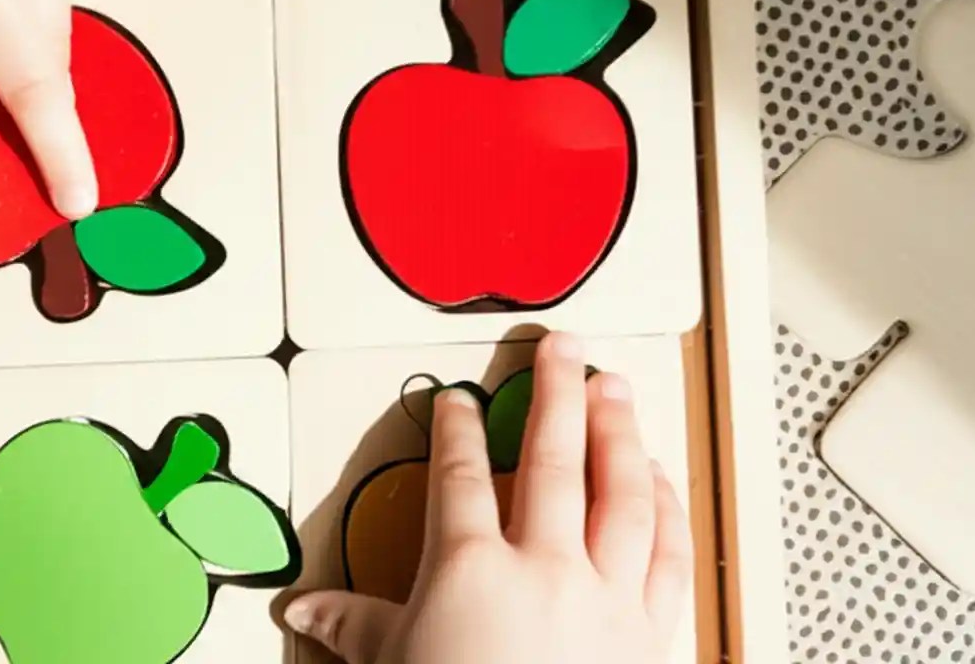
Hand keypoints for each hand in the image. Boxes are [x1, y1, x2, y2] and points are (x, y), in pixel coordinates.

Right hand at [286, 332, 693, 663]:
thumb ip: (354, 628)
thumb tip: (307, 613)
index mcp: (471, 570)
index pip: (461, 474)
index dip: (460, 428)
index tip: (462, 400)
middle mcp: (544, 569)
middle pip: (553, 458)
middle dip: (558, 391)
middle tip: (565, 345)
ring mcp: (603, 596)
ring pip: (620, 492)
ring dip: (619, 432)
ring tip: (615, 387)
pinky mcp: (649, 630)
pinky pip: (666, 552)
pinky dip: (667, 508)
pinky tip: (662, 476)